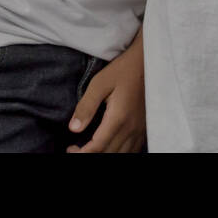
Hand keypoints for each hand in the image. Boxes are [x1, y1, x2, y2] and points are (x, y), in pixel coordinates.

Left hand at [67, 36, 145, 152]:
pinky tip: (110, 147)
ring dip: (105, 154)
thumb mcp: (99, 83)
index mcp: (118, 118)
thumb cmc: (122, 70)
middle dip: (91, 155)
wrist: (147, 62)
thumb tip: (73, 128)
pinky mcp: (144, 127)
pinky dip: (119, 152)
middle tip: (75, 150)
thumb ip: (86, 107)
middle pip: (110, 154)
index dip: (81, 153)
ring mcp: (140, 129)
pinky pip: (133, 149)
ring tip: (90, 150)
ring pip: (123, 154)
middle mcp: (131, 128)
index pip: (98, 146)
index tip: (70, 149)